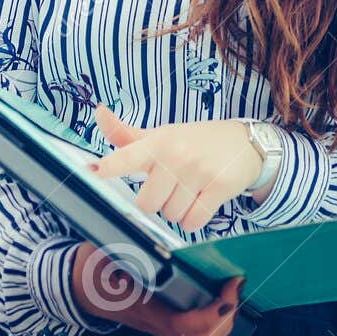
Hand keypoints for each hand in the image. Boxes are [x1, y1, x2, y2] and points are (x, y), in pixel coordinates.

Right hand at [69, 240, 244, 335]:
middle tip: (235, 284)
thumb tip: (145, 244)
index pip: (189, 326)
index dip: (216, 312)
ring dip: (224, 316)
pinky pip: (199, 328)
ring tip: (231, 289)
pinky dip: (216, 315)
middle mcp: (159, 323)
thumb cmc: (93, 272)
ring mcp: (164, 325)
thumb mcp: (104, 255)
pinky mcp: (168, 320)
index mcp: (146, 310)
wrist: (81, 288)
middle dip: (228, 314)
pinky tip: (220, 295)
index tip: (230, 287)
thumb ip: (125, 249)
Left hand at [90, 105, 262, 232]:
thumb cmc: (193, 141)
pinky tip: (200, 200)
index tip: (93, 171)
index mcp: (157, 142)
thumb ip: (125, 134)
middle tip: (171, 184)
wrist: (243, 143)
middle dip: (157, 201)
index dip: (110, 165)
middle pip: (147, 204)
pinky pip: (193, 222)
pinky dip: (194, 219)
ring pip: (171, 215)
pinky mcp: (219, 188)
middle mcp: (176, 155)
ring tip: (189, 189)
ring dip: (177, 210)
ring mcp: (198, 172)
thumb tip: (98, 113)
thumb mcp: (161, 135)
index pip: (128, 155)